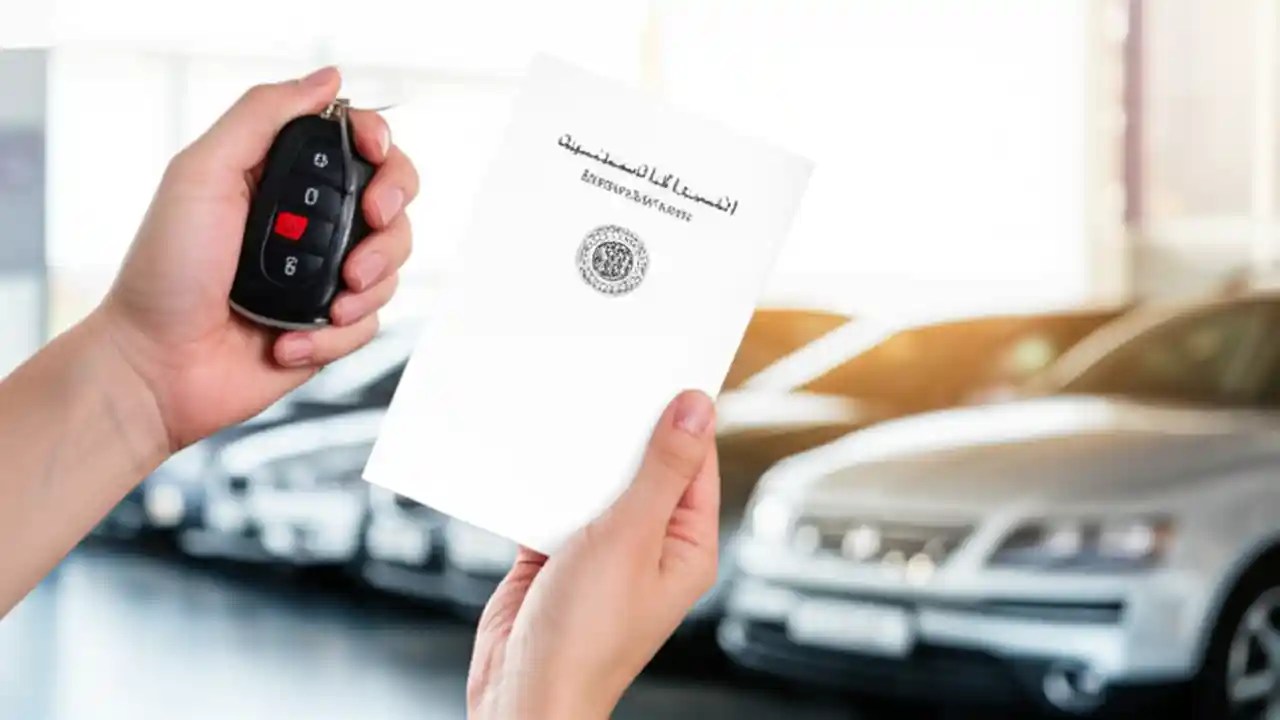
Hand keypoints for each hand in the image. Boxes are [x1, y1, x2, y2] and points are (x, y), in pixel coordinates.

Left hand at [97, 67, 418, 449]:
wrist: (157, 366)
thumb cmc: (165, 273)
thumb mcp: (202, 173)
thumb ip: (262, 116)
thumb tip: (327, 80)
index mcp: (281, 180)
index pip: (357, 146)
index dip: (380, 148)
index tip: (375, 159)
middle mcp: (309, 226)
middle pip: (393, 203)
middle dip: (390, 221)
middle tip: (366, 235)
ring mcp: (321, 276)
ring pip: (393, 265)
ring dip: (366, 285)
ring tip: (327, 303)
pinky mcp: (329, 326)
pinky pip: (370, 323)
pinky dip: (335, 335)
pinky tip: (289, 341)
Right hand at [467, 390, 719, 719]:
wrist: (523, 693)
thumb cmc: (585, 641)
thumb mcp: (629, 538)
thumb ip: (661, 472)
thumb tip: (695, 411)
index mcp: (685, 544)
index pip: (694, 461)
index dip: (683, 415)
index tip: (667, 370)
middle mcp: (647, 544)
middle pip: (642, 465)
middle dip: (623, 430)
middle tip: (607, 382)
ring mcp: (601, 551)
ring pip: (595, 483)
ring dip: (578, 457)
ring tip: (565, 415)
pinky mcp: (557, 555)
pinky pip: (553, 504)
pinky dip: (540, 484)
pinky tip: (528, 461)